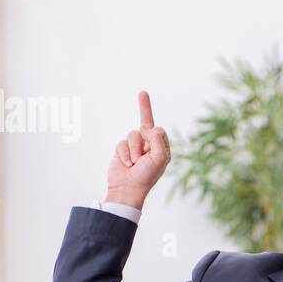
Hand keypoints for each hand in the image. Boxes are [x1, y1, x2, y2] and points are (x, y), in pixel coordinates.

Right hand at [106, 91, 171, 209]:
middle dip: (141, 142)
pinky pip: (121, 142)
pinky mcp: (122, 150)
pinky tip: (126, 164)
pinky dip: (123, 153)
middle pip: (144, 128)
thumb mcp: (160, 157)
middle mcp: (149, 146)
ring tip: (134, 163)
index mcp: (162, 148)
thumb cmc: (146, 176)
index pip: (158, 129)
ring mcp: (135, 148)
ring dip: (133, 150)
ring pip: (132, 134)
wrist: (127, 189)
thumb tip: (146, 127)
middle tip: (141, 155)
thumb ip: (157, 138)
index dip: (153, 127)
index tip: (141, 92)